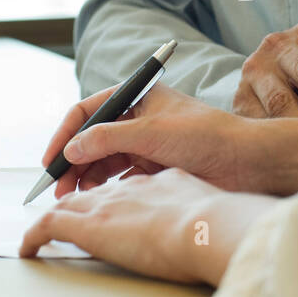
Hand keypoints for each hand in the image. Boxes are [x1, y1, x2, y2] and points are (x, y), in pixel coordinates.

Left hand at [20, 168, 277, 285]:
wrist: (207, 226)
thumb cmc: (217, 225)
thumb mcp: (206, 207)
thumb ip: (195, 209)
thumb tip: (199, 225)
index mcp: (158, 181)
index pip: (127, 183)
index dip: (113, 192)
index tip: (112, 206)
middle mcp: (128, 189)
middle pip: (92, 188)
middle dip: (76, 196)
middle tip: (65, 211)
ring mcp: (106, 204)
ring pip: (66, 203)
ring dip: (54, 214)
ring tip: (43, 231)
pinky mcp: (86, 224)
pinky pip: (47, 226)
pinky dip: (34, 236)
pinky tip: (27, 249)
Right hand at [40, 84, 258, 197]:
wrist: (247, 162)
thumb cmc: (206, 135)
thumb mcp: (151, 132)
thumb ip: (107, 139)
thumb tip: (71, 150)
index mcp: (138, 96)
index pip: (88, 110)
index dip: (65, 135)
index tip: (50, 160)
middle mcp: (139, 118)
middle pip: (92, 138)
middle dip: (72, 161)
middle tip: (57, 187)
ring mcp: (147, 143)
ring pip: (104, 159)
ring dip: (86, 177)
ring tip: (74, 197)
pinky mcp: (156, 167)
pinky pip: (121, 176)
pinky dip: (106, 187)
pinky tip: (98, 200)